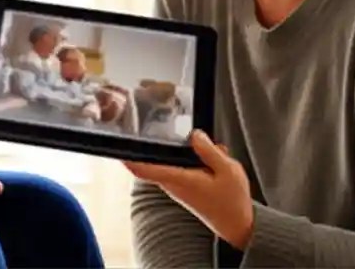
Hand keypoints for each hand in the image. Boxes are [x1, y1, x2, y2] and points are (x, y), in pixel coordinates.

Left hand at [123, 130, 254, 249]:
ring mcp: (177, 186)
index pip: (146, 169)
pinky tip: (216, 159)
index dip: (130, 158)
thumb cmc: (232, 201)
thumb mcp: (227, 170)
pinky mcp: (184, 186)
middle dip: (166, 143)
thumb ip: (208, 151)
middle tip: (177, 130)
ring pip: (172, 160)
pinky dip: (196, 159)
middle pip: (157, 158)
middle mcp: (174, 184)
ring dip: (188, 151)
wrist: (237, 224)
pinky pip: (182, 165)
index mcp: (180, 179)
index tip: (117, 147)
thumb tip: (194, 134)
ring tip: (214, 153)